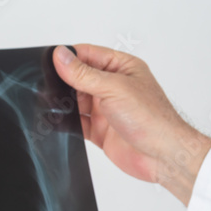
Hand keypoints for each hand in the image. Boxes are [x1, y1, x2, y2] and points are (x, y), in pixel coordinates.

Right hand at [53, 44, 210, 205]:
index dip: (69, 56)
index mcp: (122, 68)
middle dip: (64, 81)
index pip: (88, 54)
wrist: (163, 156)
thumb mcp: (114, 88)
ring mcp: (107, 109)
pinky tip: (59, 120)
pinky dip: (67, 122)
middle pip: (79, 77)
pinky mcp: (100, 131)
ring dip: (64, 102)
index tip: (50, 60)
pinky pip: (78, 123)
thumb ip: (84, 74)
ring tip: (52, 103)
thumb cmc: (152, 119)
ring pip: (76, 101)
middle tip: (46, 83)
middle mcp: (114, 87)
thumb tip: (61, 57)